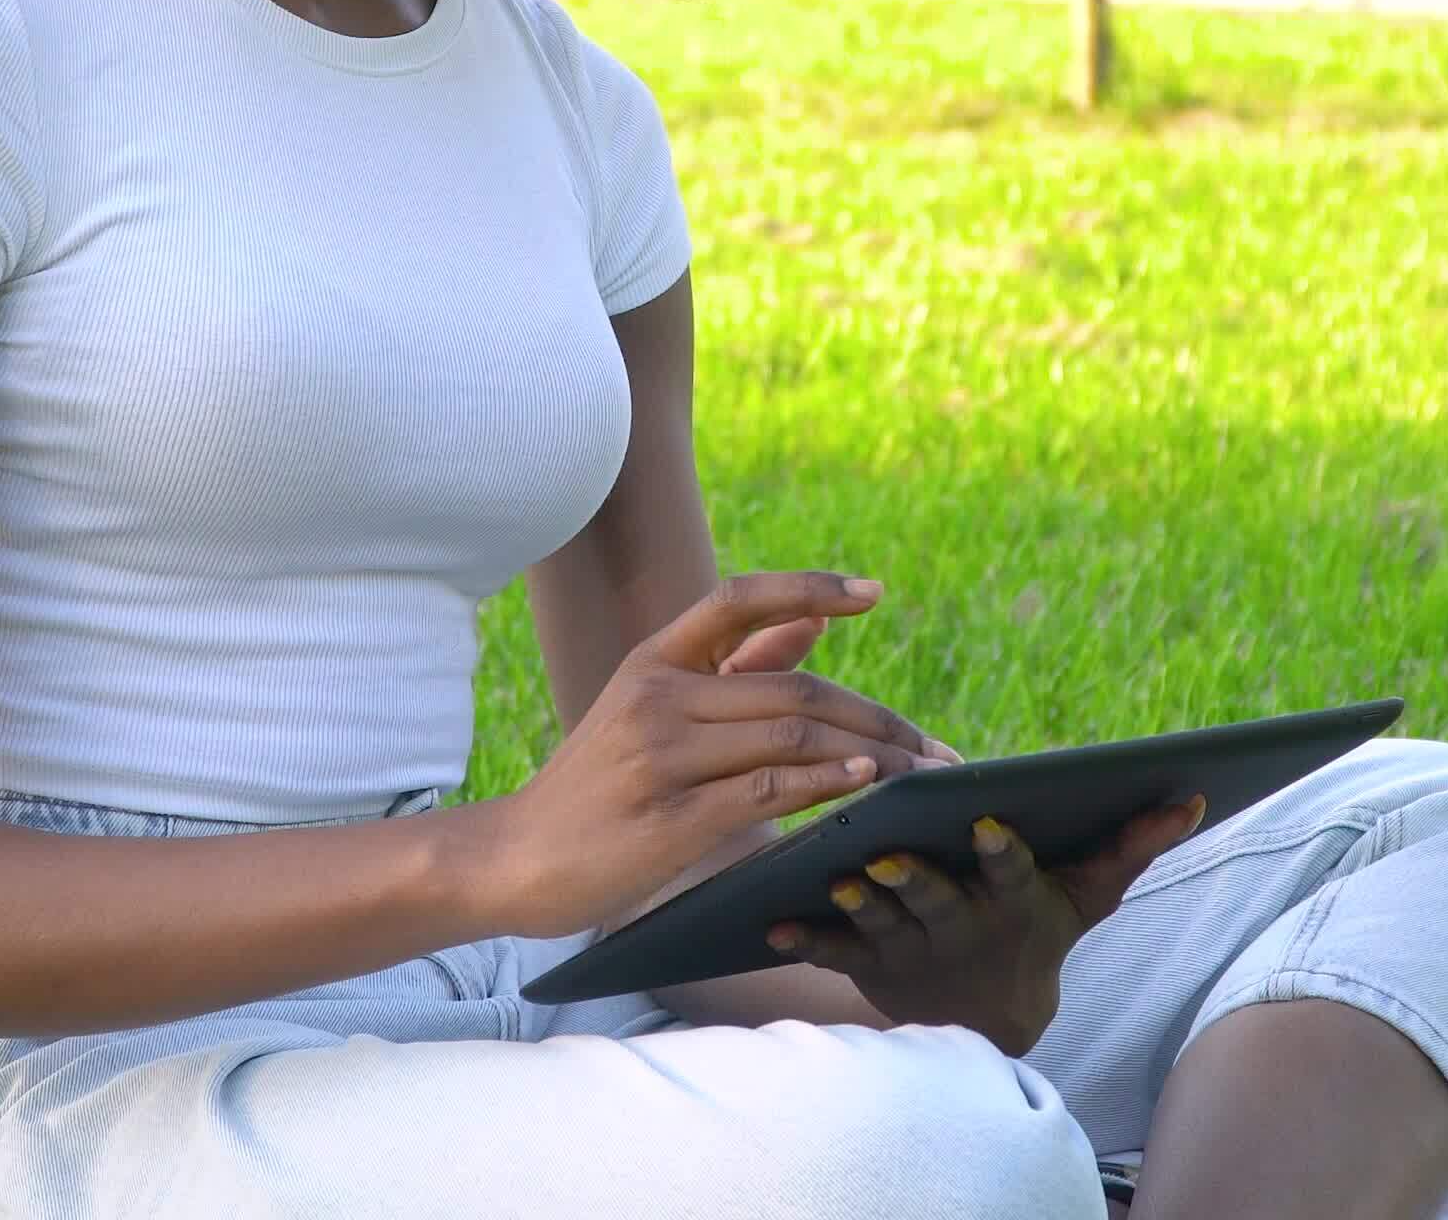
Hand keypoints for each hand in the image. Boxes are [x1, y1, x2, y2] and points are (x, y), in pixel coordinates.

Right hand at [473, 572, 940, 938]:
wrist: (515, 860)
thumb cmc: (596, 790)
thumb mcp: (652, 712)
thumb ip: (734, 669)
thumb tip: (814, 625)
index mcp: (653, 661)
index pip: (738, 600)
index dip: (809, 587)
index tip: (875, 593)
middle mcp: (657, 696)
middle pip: (792, 689)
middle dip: (877, 718)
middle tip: (932, 746)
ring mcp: (660, 755)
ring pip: (791, 737)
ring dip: (870, 755)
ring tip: (919, 773)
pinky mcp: (669, 817)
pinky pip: (768, 788)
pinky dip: (826, 784)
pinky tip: (864, 784)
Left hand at [764, 797, 1209, 1057]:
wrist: (986, 1019)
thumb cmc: (1041, 932)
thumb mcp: (1089, 897)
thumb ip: (1132, 845)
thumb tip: (1189, 793)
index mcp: (1014, 902)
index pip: (1011, 872)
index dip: (1002, 852)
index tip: (988, 822)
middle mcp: (962, 927)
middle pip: (937, 902)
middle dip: (914, 884)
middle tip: (887, 859)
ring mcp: (912, 950)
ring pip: (881, 925)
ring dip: (858, 907)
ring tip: (835, 880)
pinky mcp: (868, 966)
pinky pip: (833, 955)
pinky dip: (805, 941)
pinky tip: (771, 927)